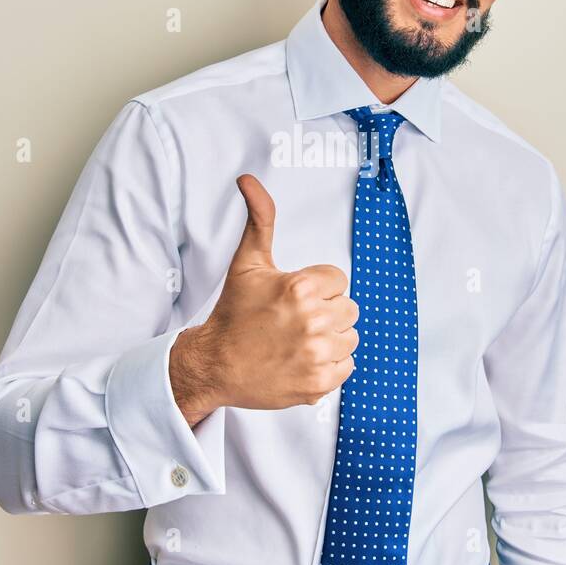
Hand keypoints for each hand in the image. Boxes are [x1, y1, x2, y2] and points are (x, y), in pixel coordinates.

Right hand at [171, 174, 358, 420]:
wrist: (215, 364)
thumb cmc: (234, 313)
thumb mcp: (247, 263)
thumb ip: (259, 219)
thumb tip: (249, 180)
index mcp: (300, 288)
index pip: (338, 280)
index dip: (317, 287)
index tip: (294, 298)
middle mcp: (312, 321)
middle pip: (348, 308)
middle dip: (326, 311)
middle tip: (295, 320)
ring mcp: (316, 355)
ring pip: (350, 337)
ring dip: (331, 338)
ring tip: (299, 339)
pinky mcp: (318, 384)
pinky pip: (347, 366)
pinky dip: (329, 365)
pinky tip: (303, 359)